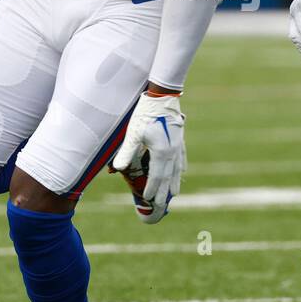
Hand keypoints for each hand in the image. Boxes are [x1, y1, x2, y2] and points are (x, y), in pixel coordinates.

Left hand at [111, 90, 185, 223]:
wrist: (163, 96)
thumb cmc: (146, 113)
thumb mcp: (133, 133)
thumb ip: (127, 152)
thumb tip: (118, 169)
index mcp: (161, 152)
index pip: (157, 175)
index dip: (153, 188)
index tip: (149, 199)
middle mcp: (172, 151)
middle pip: (169, 175)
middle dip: (165, 191)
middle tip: (162, 204)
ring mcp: (178, 145)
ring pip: (177, 168)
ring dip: (175, 181)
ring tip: (174, 193)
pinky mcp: (180, 138)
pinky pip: (182, 157)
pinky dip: (181, 166)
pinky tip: (182, 171)